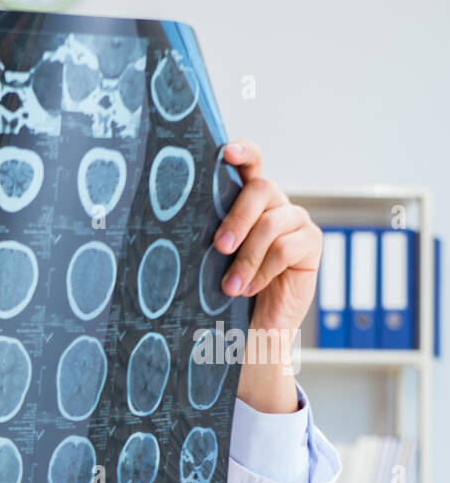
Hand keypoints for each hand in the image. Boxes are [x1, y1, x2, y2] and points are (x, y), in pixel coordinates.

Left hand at [216, 139, 320, 411]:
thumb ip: (208, 234)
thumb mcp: (211, 260)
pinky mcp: (310, 246)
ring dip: (247, 258)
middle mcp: (275, 205)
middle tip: (219, 247)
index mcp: (248, 202)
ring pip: (272, 223)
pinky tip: (251, 289)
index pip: (251, 164)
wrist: (250, 331)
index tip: (225, 152)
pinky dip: (264, 270)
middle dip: (238, 217)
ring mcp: (296, 223)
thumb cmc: (223, 292)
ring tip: (230, 287)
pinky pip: (288, 248)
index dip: (243, 152)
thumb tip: (171, 219)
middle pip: (262, 189)